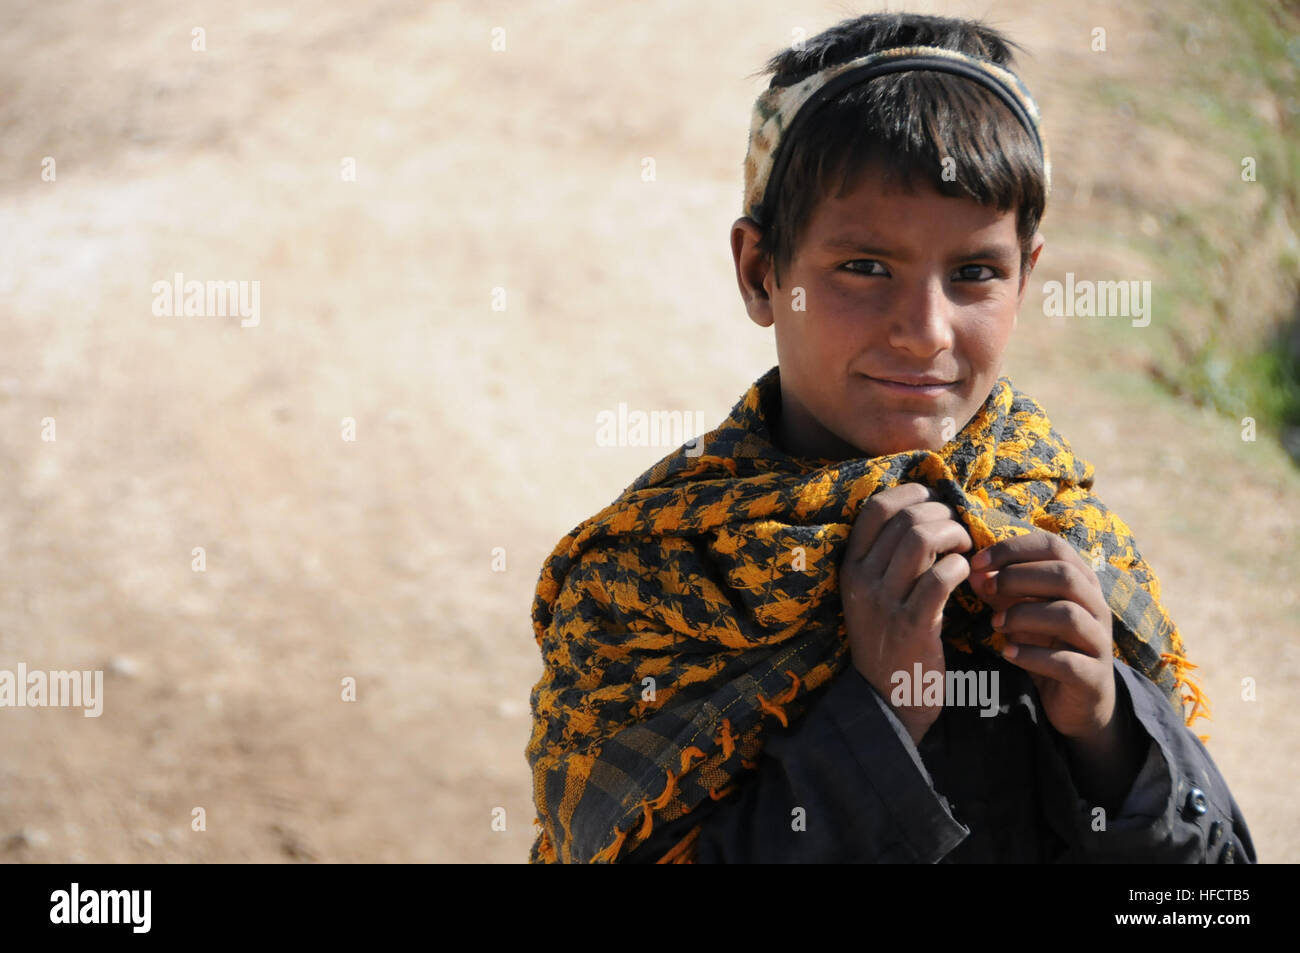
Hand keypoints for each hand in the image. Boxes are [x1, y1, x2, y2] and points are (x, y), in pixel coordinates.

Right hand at [840, 483, 972, 743]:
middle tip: (958, 527)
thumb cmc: (889, 638)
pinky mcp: (913, 625)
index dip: (909, 493)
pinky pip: (942, 577)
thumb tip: (926, 511)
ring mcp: (884, 602)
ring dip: (954, 535)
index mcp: (850, 567)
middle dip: (941, 513)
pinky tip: (968, 574)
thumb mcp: (873, 595)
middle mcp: (862, 580)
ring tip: (965, 547)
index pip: (874, 509)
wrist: (887, 699)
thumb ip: (890, 557)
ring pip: (922, 540)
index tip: (933, 497)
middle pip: (905, 519)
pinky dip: (961, 566)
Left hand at [966, 531, 1113, 739]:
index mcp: (1081, 582)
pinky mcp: (1093, 677)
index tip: (978, 562)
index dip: (1013, 549)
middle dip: (1017, 577)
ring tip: (995, 623)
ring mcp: (1099, 642)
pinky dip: (1031, 655)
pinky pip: (1065, 661)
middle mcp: (1096, 607)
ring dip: (1023, 615)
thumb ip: (1001, 591)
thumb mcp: (1022, 613)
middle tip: (986, 590)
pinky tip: (1007, 652)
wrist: (1078, 701)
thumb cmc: (1048, 646)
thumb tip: (973, 571)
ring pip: (1068, 615)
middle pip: (1064, 575)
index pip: (1053, 547)